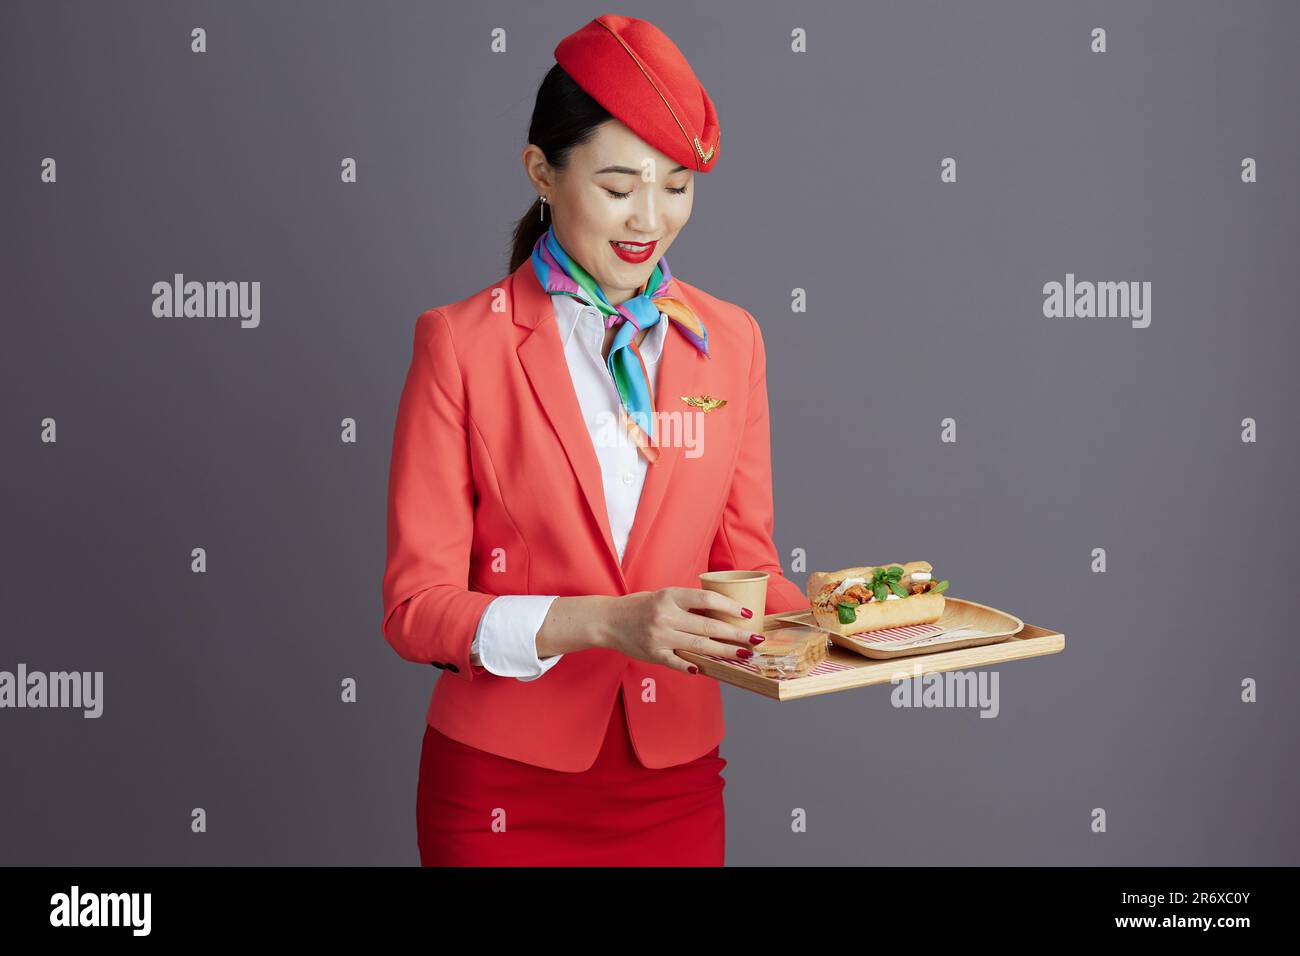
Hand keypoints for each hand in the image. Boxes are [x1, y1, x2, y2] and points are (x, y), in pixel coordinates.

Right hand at [598, 587, 763, 674]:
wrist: (608, 620)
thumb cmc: (641, 606)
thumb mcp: (664, 596)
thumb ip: (688, 604)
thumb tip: (722, 614)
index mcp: (670, 596)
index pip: (706, 599)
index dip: (729, 606)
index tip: (747, 614)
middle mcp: (665, 615)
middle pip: (708, 626)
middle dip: (736, 634)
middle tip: (756, 640)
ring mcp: (659, 637)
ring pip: (699, 645)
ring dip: (725, 651)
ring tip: (743, 654)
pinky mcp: (653, 654)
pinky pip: (678, 663)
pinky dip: (694, 666)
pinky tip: (709, 669)